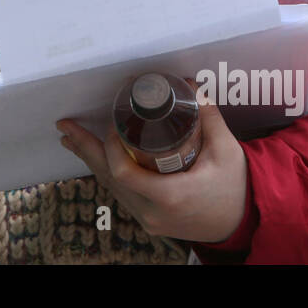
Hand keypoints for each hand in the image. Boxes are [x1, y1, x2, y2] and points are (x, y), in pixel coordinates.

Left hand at [56, 99, 248, 243]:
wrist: (242, 222)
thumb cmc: (236, 186)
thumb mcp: (227, 150)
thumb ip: (207, 116)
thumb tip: (190, 84)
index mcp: (170, 196)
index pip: (123, 172)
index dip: (110, 146)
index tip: (113, 123)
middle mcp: (153, 212)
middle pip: (108, 179)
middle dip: (85, 149)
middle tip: (65, 127)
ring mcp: (149, 219)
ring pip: (111, 187)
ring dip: (92, 160)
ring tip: (71, 138)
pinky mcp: (149, 220)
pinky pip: (121, 194)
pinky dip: (107, 173)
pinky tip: (96, 158)